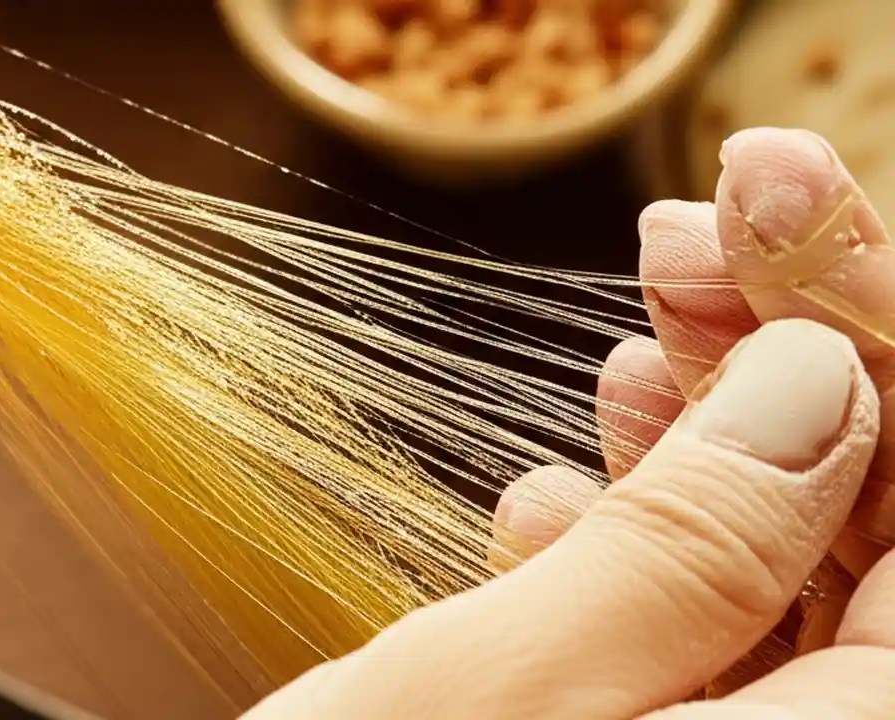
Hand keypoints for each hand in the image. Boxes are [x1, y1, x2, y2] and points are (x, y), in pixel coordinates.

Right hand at [244, 128, 894, 717]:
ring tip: (633, 342)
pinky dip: (628, 546)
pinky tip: (553, 497)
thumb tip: (810, 382)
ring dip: (700, 441)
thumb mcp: (508, 694)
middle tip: (681, 230)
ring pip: (772, 575)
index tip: (767, 199)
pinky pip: (683, 640)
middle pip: (858, 523)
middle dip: (781, 358)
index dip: (866, 332)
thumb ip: (686, 552)